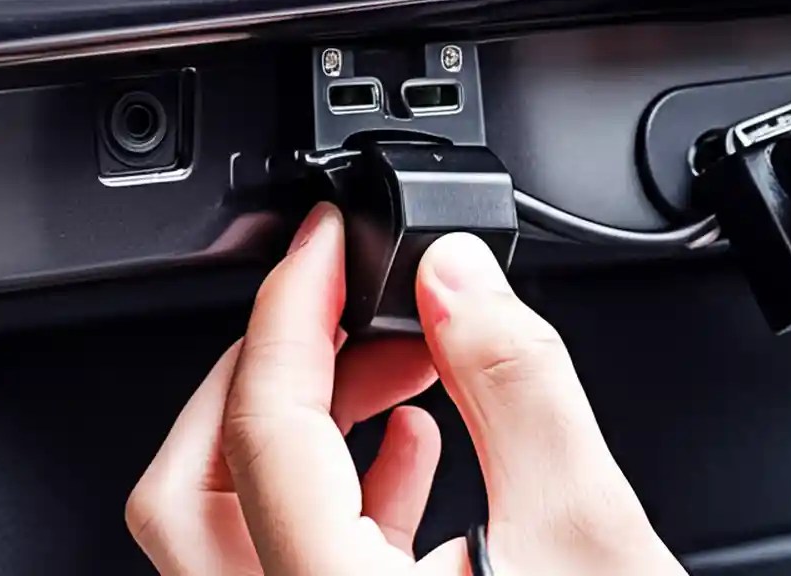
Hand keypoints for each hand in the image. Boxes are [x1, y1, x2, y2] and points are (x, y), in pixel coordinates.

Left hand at [126, 203, 684, 574]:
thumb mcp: (590, 536)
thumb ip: (519, 390)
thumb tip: (459, 282)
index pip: (264, 429)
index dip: (292, 312)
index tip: (325, 245)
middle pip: (200, 486)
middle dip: (274, 371)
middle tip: (353, 308)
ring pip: (235, 526)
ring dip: (304, 428)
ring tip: (397, 370)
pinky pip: (288, 562)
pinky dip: (335, 490)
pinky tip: (414, 453)